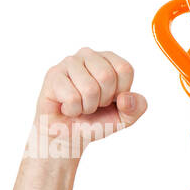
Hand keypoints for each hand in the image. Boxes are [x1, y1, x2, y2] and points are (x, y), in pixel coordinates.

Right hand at [28, 48, 146, 160]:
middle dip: (102, 100)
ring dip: (87, 106)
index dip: (120, 92)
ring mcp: (68, 63)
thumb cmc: (96, 120)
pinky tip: (66, 107)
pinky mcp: (53, 75)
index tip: (110, 99)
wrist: (69, 134)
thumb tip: (126, 98)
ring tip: (80, 105)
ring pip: (89, 88)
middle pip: (106, 76)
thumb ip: (136, 107)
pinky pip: (72, 98)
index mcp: (109, 59)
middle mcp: (88, 54)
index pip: (125, 69)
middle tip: (93, 103)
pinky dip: (73, 110)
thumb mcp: (125, 117)